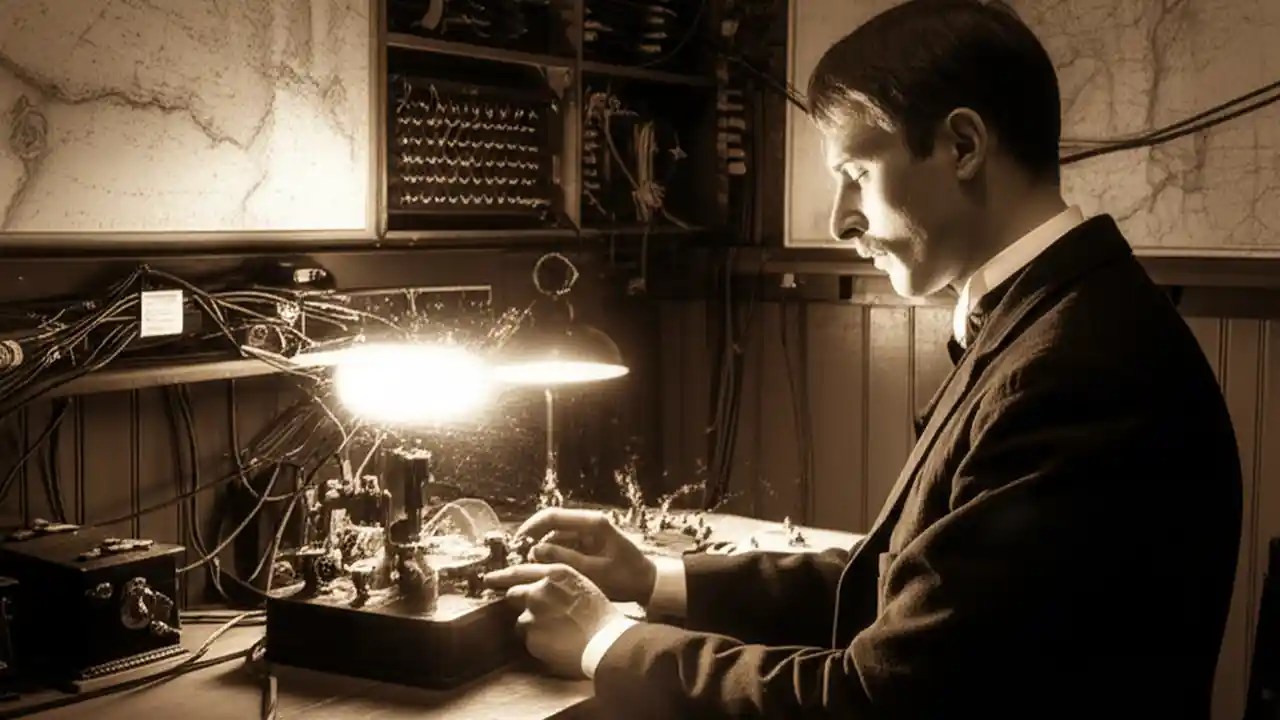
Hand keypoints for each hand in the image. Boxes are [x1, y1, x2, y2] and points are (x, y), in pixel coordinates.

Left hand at [482, 563, 623, 678]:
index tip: (488, 578)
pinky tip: (555, 644)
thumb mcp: (582, 585)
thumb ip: (558, 581)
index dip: (501, 575)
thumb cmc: (600, 614)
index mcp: (555, 573)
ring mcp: (532, 613)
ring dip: (531, 625)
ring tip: (554, 632)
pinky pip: (528, 638)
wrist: (605, 642)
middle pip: (514, 593)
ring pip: (521, 619)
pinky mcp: (531, 636)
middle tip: (535, 612)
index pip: (519, 571)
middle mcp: (539, 590)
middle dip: (519, 602)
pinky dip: (538, 641)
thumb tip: (542, 584)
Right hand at [513, 508, 655, 603]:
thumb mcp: (594, 571)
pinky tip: (542, 567)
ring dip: (541, 547)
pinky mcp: (588, 543)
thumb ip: (564, 559)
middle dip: (533, 537)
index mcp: (593, 523)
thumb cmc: (625, 578)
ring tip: (527, 565)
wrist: (648, 584)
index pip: (553, 516)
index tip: (516, 543)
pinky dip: (552, 553)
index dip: (531, 527)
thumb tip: (535, 550)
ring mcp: (588, 532)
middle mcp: (589, 523)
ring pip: (556, 534)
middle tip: (517, 556)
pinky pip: (564, 544)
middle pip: (552, 523)